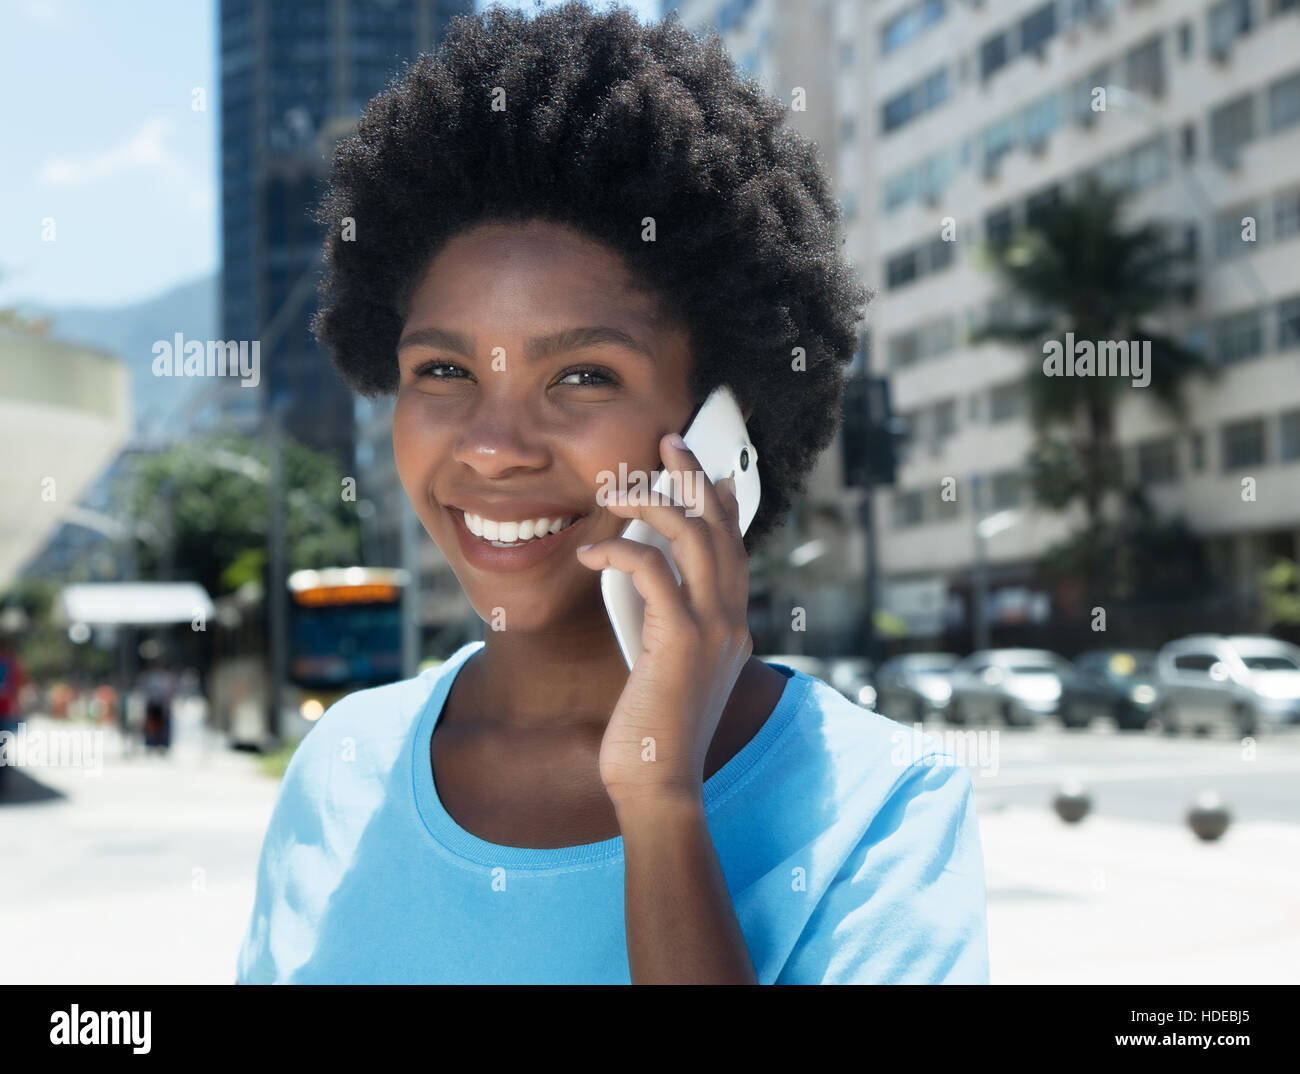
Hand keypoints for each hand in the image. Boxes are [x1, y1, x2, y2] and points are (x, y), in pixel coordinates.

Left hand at [576, 432, 752, 807]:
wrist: (660, 783)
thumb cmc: (654, 731)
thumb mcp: (669, 669)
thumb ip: (671, 628)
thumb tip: (657, 593)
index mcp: (731, 626)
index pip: (734, 548)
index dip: (722, 503)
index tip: (709, 470)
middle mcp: (731, 620)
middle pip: (719, 527)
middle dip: (693, 477)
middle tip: (667, 441)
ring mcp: (711, 629)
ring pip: (693, 537)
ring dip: (655, 500)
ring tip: (619, 486)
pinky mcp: (679, 641)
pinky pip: (653, 572)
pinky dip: (620, 553)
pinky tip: (591, 554)